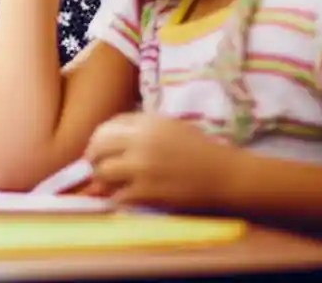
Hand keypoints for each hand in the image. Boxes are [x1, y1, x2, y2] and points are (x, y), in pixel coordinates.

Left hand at [83, 113, 238, 208]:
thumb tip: (106, 141)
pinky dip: (118, 198)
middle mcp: (141, 141)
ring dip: (103, 180)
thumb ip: (139, 129)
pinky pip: (117, 196)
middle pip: (98, 148)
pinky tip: (126, 198)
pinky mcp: (147, 191)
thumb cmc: (201, 151)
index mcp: (147, 123)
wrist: (228, 176)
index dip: (99, 140)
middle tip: (97, 168)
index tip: (100, 150)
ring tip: (110, 185)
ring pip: (102, 172)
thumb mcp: (170, 127)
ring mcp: (142, 167)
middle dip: (93, 159)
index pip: (106, 128)